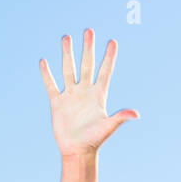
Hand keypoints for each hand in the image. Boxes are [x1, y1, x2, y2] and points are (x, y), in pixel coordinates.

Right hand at [39, 28, 138, 158]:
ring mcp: (71, 96)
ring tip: (66, 37)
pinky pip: (51, 85)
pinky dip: (47, 74)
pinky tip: (44, 62)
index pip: (105, 71)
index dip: (109, 57)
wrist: (77, 151)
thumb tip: (136, 114)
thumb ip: (120, 117)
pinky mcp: (58, 103)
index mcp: (99, 95)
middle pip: (87, 64)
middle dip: (88, 48)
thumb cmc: (95, 140)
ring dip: (67, 54)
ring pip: (69, 69)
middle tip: (89, 30)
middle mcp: (85, 92)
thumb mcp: (109, 127)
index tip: (113, 42)